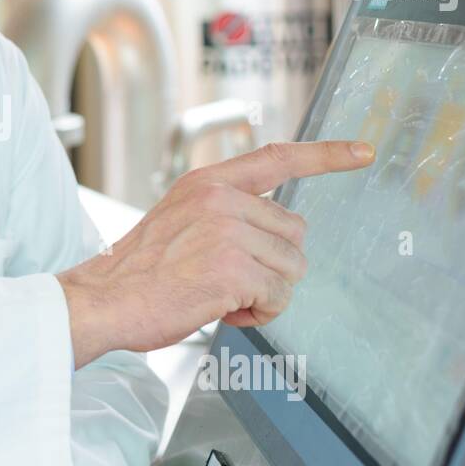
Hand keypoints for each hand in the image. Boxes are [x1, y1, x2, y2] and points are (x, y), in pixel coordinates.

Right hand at [59, 141, 374, 366]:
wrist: (102, 301)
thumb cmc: (138, 273)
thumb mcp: (179, 220)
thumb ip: (224, 213)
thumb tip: (276, 236)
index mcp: (207, 183)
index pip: (278, 158)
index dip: (326, 155)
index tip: (362, 151)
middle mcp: (220, 199)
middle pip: (294, 234)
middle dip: (272, 267)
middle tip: (229, 282)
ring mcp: (228, 231)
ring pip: (292, 268)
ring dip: (266, 294)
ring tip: (221, 297)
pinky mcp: (233, 269)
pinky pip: (278, 297)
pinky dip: (258, 314)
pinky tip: (223, 311)